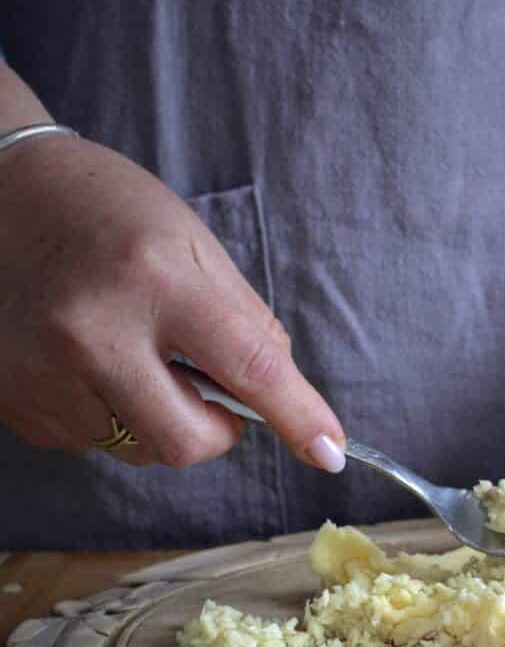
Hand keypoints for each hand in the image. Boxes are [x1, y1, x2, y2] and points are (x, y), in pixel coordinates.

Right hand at [0, 135, 345, 470]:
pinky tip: (93, 362)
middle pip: (188, 442)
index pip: (248, 368)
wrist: (1, 194)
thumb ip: (249, 326)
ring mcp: (44, 372)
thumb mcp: (196, 247)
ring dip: (161, 420)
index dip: (296, 417)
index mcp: (155, 279)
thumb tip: (289, 402)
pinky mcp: (16, 401)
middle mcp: (92, 332)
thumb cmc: (113, 212)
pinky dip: (114, 414)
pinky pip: (95, 442)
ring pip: (142, 450)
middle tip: (206, 384)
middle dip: (216, 429)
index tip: (330, 452)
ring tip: (137, 357)